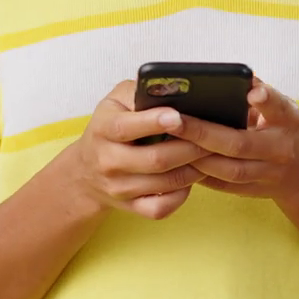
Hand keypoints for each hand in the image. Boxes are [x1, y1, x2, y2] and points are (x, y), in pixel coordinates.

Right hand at [61, 80, 208, 219]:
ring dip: (194, 169)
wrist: (85, 170)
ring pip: (165, 183)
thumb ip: (142, 92)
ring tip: (210, 155)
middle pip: (156, 159)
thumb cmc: (110, 125)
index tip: (179, 117)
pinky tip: (190, 178)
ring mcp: (119, 188)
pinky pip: (161, 208)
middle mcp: (108, 161)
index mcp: (103, 129)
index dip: (155, 122)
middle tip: (214, 138)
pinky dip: (181, 195)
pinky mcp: (130, 208)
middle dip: (190, 148)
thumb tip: (175, 89)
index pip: (128, 127)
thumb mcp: (116, 100)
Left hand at [177, 78, 298, 203]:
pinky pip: (223, 186)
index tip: (251, 92)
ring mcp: (267, 174)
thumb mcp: (283, 108)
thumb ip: (260, 92)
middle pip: (240, 144)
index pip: (278, 108)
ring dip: (197, 158)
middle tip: (174, 120)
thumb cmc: (286, 130)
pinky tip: (178, 163)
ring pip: (229, 170)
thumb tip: (235, 75)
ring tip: (169, 143)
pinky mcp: (253, 192)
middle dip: (203, 133)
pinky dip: (200, 176)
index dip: (266, 100)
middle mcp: (280, 149)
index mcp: (288, 122)